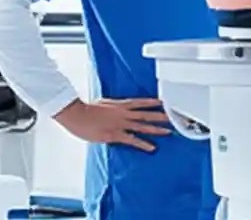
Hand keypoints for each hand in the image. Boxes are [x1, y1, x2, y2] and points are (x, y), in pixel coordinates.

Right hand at [54, 98, 171, 151]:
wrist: (76, 114)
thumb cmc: (85, 110)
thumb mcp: (102, 104)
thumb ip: (112, 107)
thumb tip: (115, 109)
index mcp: (120, 105)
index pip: (141, 102)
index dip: (153, 103)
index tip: (164, 103)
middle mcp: (123, 113)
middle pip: (146, 114)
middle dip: (161, 116)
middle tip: (174, 117)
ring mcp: (120, 124)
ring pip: (143, 126)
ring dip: (157, 129)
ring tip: (169, 132)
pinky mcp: (115, 134)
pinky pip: (132, 140)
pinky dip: (143, 144)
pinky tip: (152, 148)